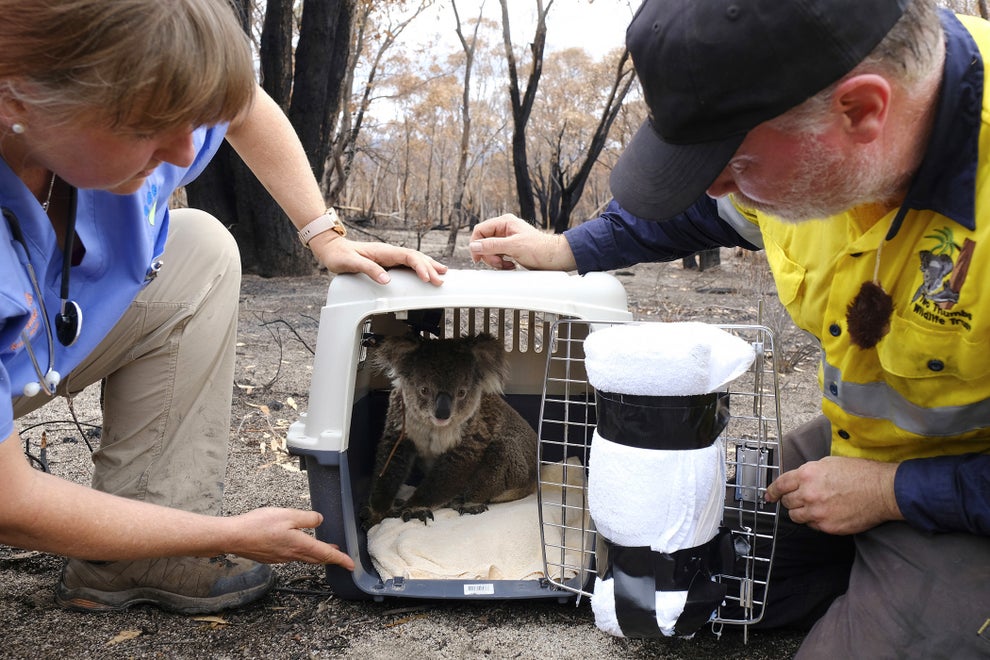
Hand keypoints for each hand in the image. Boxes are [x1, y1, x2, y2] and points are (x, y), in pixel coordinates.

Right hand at [226, 508, 355, 568]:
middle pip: (317, 559)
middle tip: (341, 557)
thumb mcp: (287, 515)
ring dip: (317, 556)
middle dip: (331, 558)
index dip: (340, 559)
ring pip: (305, 558)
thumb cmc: (258, 525)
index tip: (351, 565)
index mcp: (299, 545)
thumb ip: (307, 518)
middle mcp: (292, 555)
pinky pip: (293, 557)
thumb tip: (320, 521)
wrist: (234, 537)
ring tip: (325, 550)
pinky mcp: (272, 557)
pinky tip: (300, 547)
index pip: (326, 554)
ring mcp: (281, 558)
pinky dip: (303, 554)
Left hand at [310, 234, 445, 285]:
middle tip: (441, 280)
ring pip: (414, 259)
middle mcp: (389, 252)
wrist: (332, 249)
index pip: (408, 257)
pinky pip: (408, 264)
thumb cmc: (339, 256)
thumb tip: (387, 280)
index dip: (420, 267)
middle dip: (430, 268)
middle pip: (416, 257)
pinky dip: (420, 267)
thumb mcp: (351, 263)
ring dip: (428, 266)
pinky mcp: (387, 262)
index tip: (427, 278)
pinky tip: (425, 272)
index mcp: (384, 251)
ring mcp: (389, 256)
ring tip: (442, 273)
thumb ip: (369, 270)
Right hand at [469, 214, 575, 270]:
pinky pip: (498, 256)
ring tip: (507, 265)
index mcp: (505, 222)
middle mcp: (505, 229)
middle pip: (484, 242)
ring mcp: (508, 240)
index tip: (478, 258)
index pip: (480, 230)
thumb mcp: (513, 246)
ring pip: (490, 251)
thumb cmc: (540, 249)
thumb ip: (492, 245)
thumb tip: (474, 246)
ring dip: (495, 261)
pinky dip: (501, 263)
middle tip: (498, 263)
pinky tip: (510, 265)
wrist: (556, 258)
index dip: (476, 244)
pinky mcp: (511, 250)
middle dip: (488, 255)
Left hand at [764, 456, 902, 534]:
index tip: (769, 496)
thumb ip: (809, 473)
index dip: (772, 491)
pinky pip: (813, 526)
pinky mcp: (828, 526)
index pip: (780, 485)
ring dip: (801, 512)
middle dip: (791, 501)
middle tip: (801, 499)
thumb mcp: (829, 463)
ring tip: (815, 507)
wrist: (882, 490)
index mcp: (807, 475)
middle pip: (787, 503)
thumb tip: (797, 480)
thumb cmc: (860, 473)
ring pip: (797, 517)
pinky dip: (816, 521)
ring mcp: (818, 512)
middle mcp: (809, 494)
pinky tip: (827, 514)